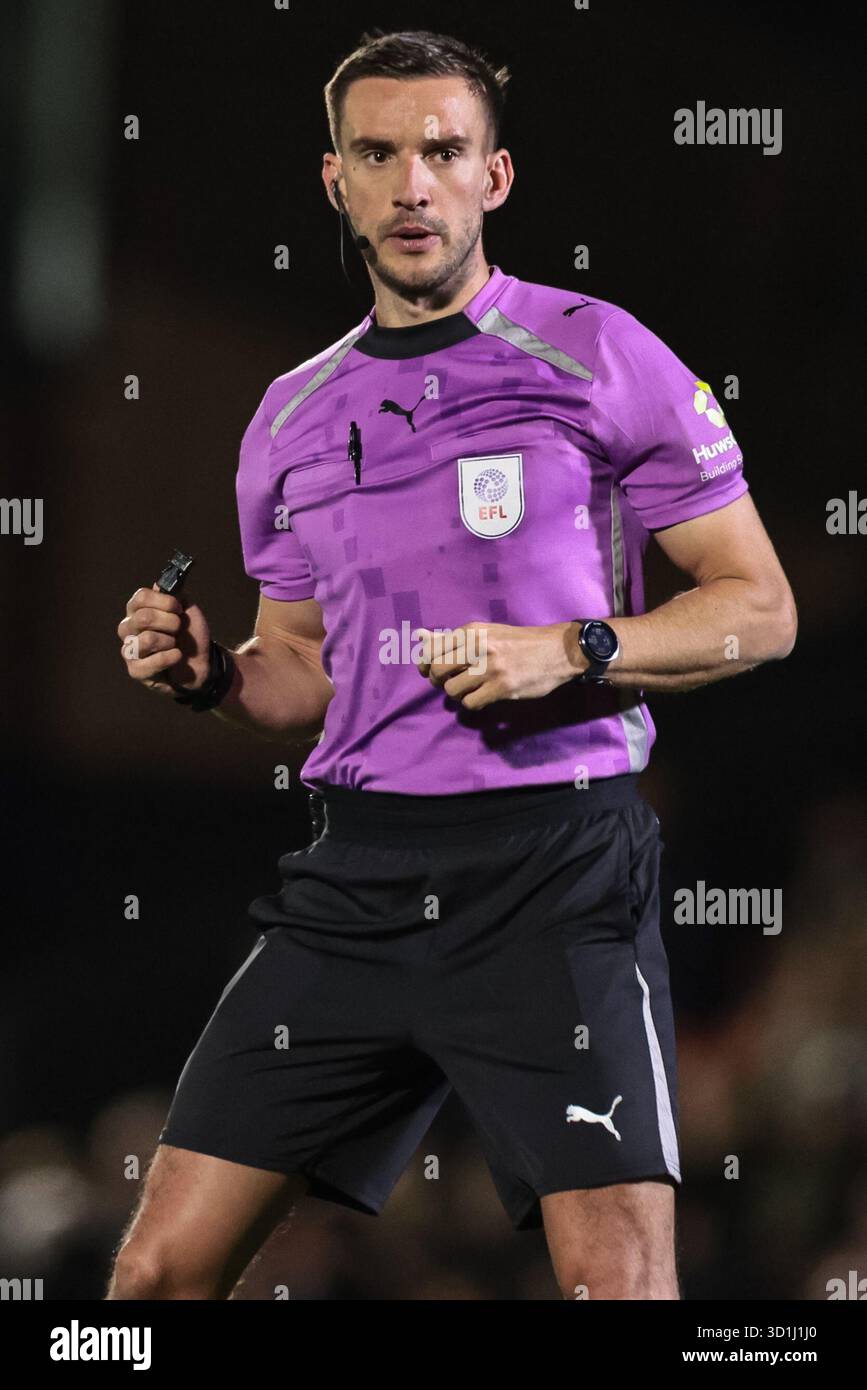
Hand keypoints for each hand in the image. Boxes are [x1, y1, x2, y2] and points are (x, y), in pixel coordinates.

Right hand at [118, 583, 211, 695]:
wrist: (202, 663)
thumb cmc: (190, 635)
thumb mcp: (187, 610)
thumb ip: (174, 595)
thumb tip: (159, 585)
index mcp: (137, 610)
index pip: (141, 597)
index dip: (164, 601)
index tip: (179, 608)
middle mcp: (128, 628)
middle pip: (144, 617)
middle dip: (171, 623)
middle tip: (179, 628)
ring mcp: (129, 650)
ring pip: (147, 639)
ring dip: (170, 642)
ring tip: (175, 645)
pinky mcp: (136, 670)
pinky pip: (150, 662)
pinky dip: (170, 658)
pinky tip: (176, 657)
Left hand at [414, 621, 584, 710]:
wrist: (557, 650)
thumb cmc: (519, 642)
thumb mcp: (486, 632)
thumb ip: (453, 638)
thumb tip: (419, 636)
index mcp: (472, 631)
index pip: (431, 649)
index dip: (425, 665)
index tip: (431, 671)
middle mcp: (478, 646)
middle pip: (437, 671)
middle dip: (438, 682)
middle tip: (450, 683)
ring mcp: (490, 667)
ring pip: (452, 690)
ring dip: (457, 695)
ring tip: (469, 690)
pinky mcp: (502, 687)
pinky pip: (471, 702)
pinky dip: (472, 703)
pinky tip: (482, 697)